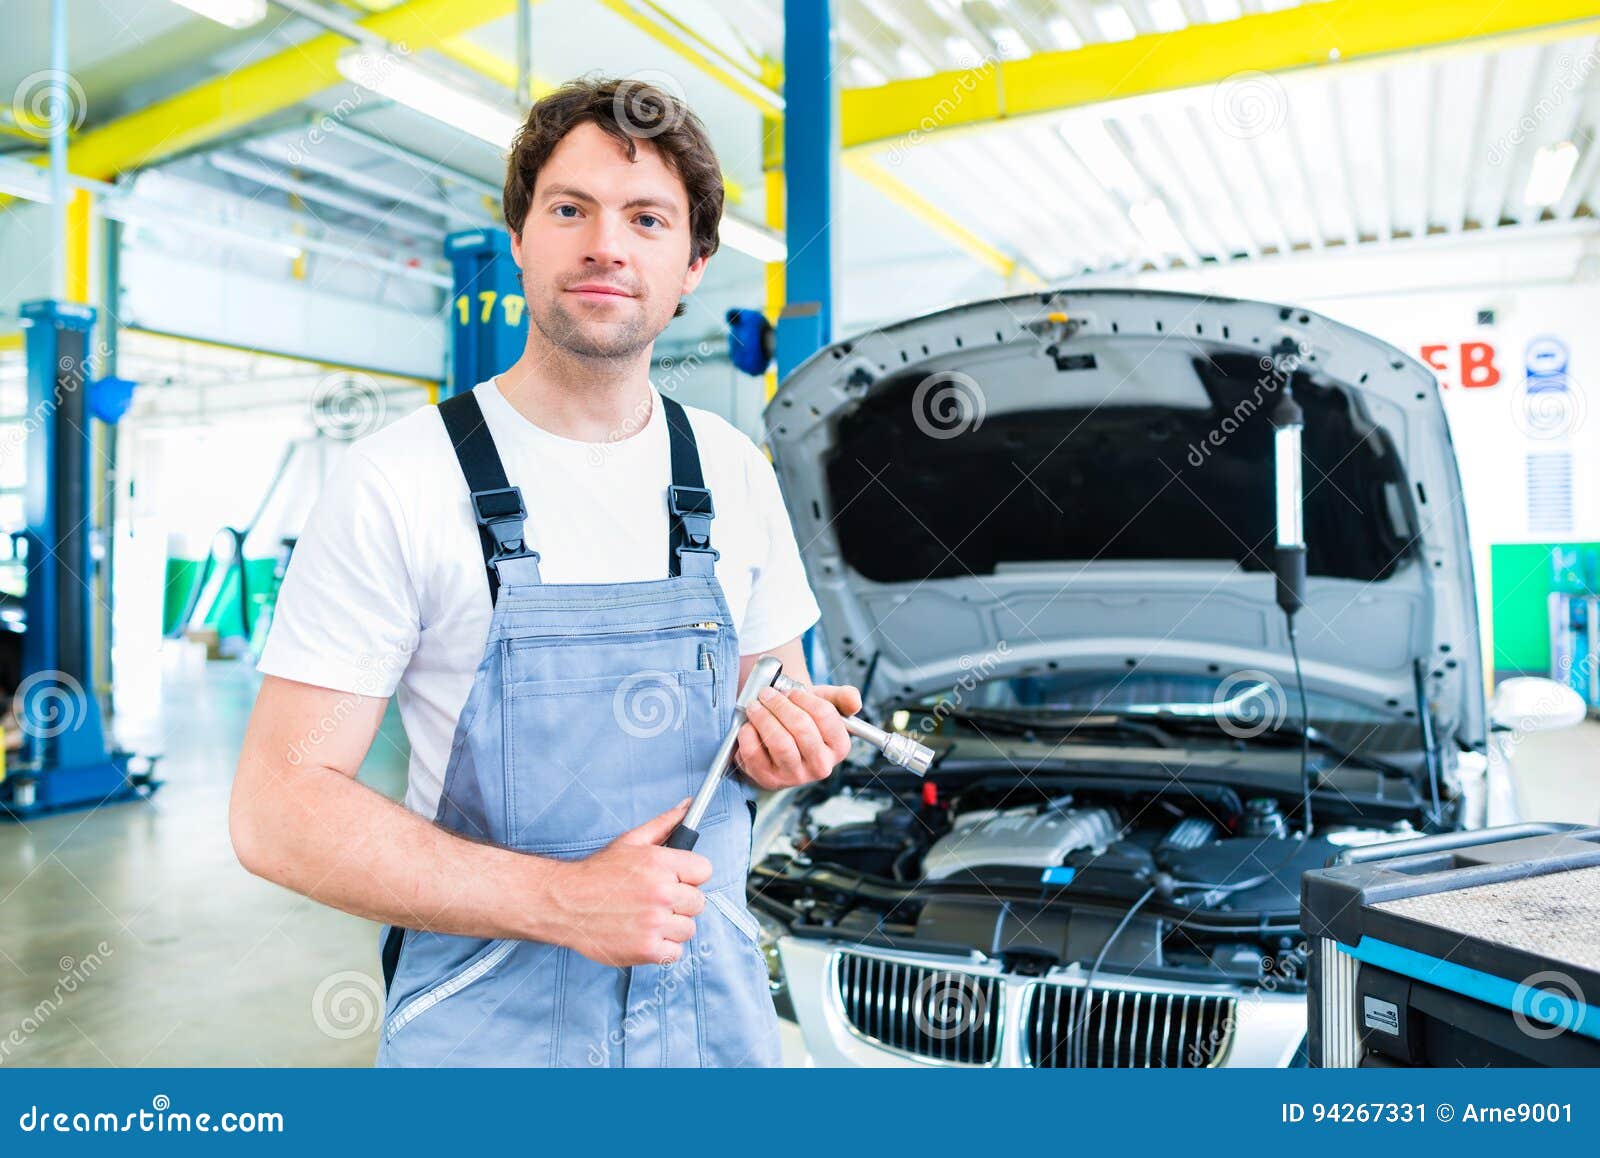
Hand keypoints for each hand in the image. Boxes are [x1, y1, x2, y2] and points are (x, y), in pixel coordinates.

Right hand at [550, 799, 711, 967]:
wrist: (563, 903)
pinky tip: (643, 935)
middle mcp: (661, 892)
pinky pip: (675, 953)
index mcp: (660, 863)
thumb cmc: (597, 874)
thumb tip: (688, 806)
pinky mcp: (647, 949)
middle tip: (656, 901)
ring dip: (671, 927)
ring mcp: (655, 923)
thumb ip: (664, 824)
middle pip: (698, 902)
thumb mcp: (631, 841)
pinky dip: (662, 949)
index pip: (704, 870)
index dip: (690, 876)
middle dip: (680, 902)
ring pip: (688, 929)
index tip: (677, 880)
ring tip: (647, 918)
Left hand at [735, 681, 862, 789]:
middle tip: (767, 693)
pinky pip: (755, 754)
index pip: (825, 716)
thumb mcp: (826, 704)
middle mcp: (820, 766)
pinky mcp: (769, 780)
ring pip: (779, 742)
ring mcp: (794, 776)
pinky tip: (749, 726)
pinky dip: (748, 734)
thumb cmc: (805, 720)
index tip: (791, 692)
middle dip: (780, 705)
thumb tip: (854, 701)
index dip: (804, 699)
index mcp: (839, 747)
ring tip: (755, 705)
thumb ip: (843, 698)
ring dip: (763, 717)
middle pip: (801, 728)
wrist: (782, 739)